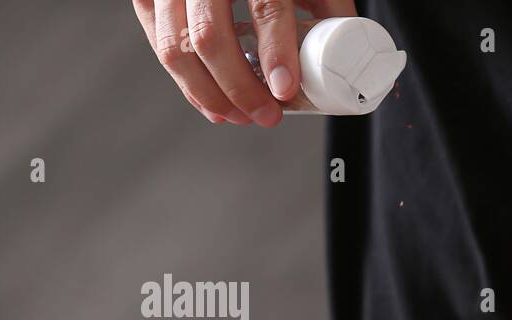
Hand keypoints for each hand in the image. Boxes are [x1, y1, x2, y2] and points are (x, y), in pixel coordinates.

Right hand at [131, 0, 355, 125]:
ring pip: (175, 47)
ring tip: (240, 117)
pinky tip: (211, 103)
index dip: (276, 52)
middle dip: (239, 88)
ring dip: (208, 94)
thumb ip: (331, 11)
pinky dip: (184, 81)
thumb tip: (353, 63)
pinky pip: (158, 41)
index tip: (285, 90)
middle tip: (267, 116)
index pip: (265, 5)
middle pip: (210, 36)